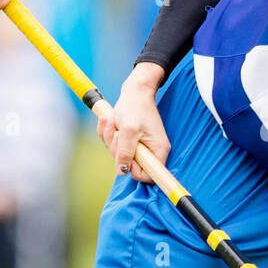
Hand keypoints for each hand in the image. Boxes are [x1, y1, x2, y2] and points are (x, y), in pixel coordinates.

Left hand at [98, 64, 168, 181]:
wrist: (134, 90)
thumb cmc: (135, 108)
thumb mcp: (128, 130)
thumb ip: (125, 152)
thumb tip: (122, 172)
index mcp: (158, 151)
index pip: (148, 176)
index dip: (132, 169)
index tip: (124, 154)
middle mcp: (151, 151)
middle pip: (129, 166)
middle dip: (116, 149)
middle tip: (117, 132)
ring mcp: (141, 146)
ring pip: (119, 155)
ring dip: (110, 139)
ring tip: (113, 122)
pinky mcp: (130, 141)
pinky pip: (114, 146)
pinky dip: (108, 134)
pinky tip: (110, 121)